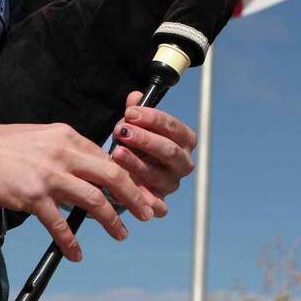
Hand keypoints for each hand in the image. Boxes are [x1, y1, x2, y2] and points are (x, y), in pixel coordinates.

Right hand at [0, 122, 154, 261]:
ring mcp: (49, 175)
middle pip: (112, 174)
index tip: (143, 190)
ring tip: (121, 233)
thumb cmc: (6, 145)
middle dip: (135, 196)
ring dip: (111, 220)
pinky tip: (77, 253)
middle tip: (148, 212)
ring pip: (93, 199)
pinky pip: (59, 223)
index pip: (108, 157)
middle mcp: (63, 153)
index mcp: (68, 136)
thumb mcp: (44, 137)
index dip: (129, 176)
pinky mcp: (32, 196)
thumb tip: (93, 172)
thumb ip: (69, 152)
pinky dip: (70, 241)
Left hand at [111, 91, 197, 217]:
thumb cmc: (135, 143)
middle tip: (122, 132)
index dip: (151, 118)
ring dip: (136, 163)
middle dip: (144, 140)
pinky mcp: (160, 203)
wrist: (128, 171)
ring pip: (157, 174)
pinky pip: (152, 201)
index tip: (129, 113)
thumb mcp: (134, 125)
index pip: (173, 127)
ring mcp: (172, 183)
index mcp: (184, 139)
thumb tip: (135, 97)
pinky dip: (140, 194)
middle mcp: (183, 163)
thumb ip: (135, 111)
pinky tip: (126, 186)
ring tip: (116, 152)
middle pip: (169, 151)